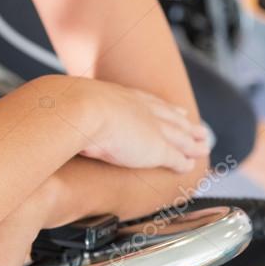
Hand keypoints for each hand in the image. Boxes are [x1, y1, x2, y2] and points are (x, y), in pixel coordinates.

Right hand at [71, 79, 209, 173]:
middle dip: (187, 126)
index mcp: (124, 99)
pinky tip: (190, 166)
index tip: (179, 112)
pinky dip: (184, 162)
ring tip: (203, 148)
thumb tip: (60, 110)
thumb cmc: (69, 110)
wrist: (78, 111)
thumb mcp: (74, 107)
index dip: (168, 109)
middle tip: (200, 130)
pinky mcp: (156, 149)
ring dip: (193, 144)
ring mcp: (151, 129)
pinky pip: (175, 157)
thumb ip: (76, 111)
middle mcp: (142, 110)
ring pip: (180, 138)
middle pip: (173, 119)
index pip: (152, 104)